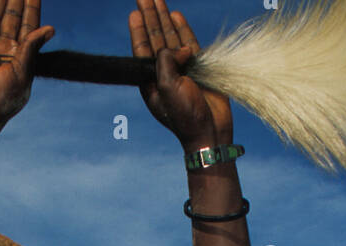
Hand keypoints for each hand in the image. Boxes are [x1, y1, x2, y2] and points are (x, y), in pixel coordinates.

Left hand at [129, 1, 231, 149]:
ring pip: (171, 38)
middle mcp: (164, 74)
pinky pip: (189, 44)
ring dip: (164, 19)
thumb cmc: (185, 115)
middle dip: (150, 17)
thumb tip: (179, 48)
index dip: (139, 31)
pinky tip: (176, 16)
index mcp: (151, 82)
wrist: (210, 132)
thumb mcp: (167, 87)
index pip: (142, 50)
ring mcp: (181, 71)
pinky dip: (183, 30)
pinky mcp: (198, 69)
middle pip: (155, 39)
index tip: (134, 13)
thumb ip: (166, 61)